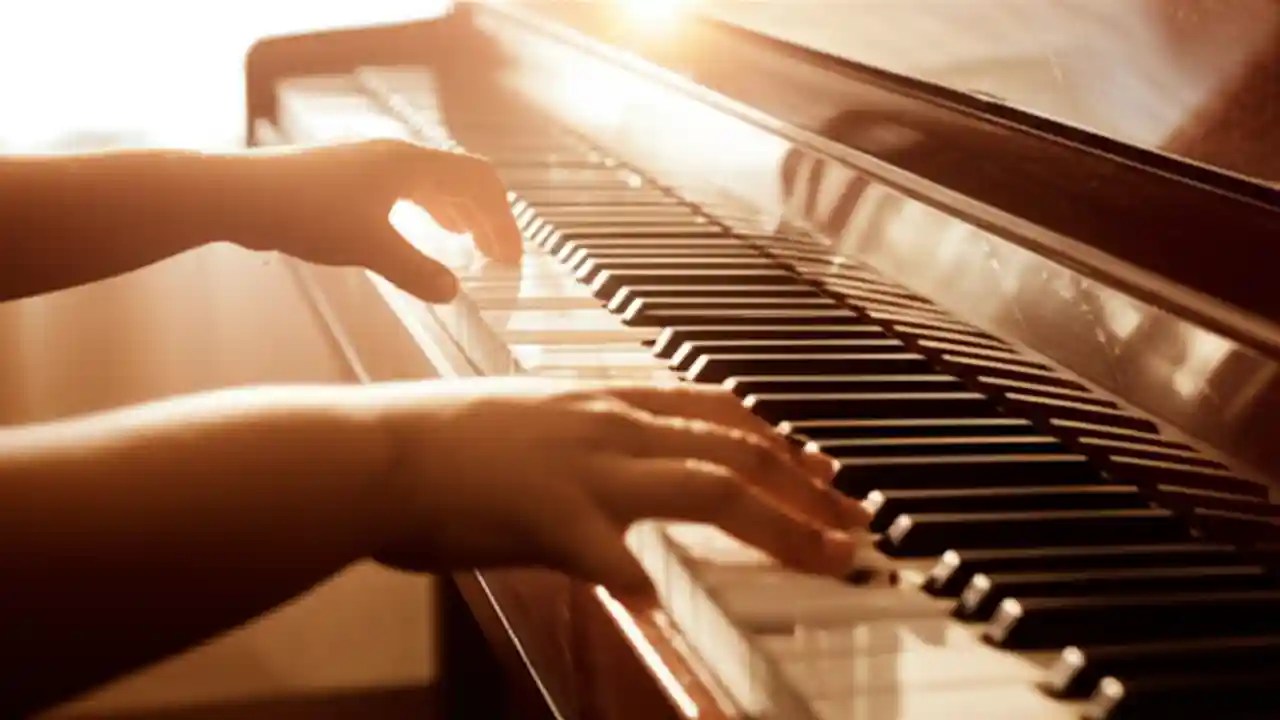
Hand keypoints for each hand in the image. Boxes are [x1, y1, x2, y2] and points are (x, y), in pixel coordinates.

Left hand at [240, 138, 522, 301]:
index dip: (502, 222)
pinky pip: (409, 188)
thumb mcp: (368, 248)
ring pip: (435, 183)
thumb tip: (452, 292)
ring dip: (460, 213)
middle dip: (486, 220)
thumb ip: (415, 271)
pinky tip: (423, 230)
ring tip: (471, 244)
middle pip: (462, 181)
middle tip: (500, 258)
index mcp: (411, 164)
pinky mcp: (351, 177)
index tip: (511, 258)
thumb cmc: (302, 212)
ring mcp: (372, 164)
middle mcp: (397, 156)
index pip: (479, 184)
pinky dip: (430, 210)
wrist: (237, 193)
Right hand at [361, 378, 867, 601]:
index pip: (714, 410)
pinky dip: (653, 588)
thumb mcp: (527, 420)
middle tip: (852, 516)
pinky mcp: (555, 517)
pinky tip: (675, 615)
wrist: (378, 449)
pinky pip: (618, 558)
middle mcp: (609, 424)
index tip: (817, 463)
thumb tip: (616, 472)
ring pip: (713, 484)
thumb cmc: (439, 441)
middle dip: (805, 484)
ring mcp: (588, 467)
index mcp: (601, 401)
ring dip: (781, 523)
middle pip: (736, 446)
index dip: (776, 437)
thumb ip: (581, 443)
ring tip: (828, 555)